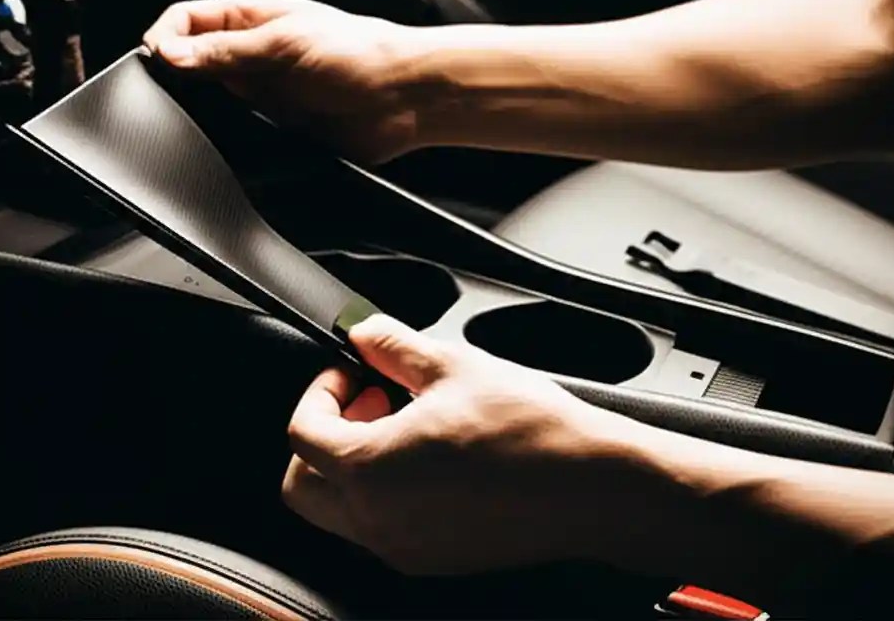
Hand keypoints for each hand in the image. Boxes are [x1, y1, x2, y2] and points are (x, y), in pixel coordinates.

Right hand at [143, 0, 422, 163]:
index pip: (185, 20)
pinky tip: (224, 141)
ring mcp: (262, 90)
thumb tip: (170, 52)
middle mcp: (251, 53)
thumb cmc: (360, 55)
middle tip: (170, 93)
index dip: (164, 38)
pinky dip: (225, 137)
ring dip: (199, 109)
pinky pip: (237, 131)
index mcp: (251, 18)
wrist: (406, 99)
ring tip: (196, 117)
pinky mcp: (275, 125)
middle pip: (191, 61)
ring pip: (209, 99)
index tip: (156, 62)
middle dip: (174, 75)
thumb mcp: (283, 44)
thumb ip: (225, 52)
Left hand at [280, 314, 647, 574]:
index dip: (322, 391)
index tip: (354, 374)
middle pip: (304, 484)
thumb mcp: (451, 365)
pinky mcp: (433, 559)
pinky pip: (382, 529)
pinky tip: (431, 460)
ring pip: (341, 511)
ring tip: (405, 428)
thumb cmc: (529, 430)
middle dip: (326, 436)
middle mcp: (375, 520)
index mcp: (368, 469)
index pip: (302, 432)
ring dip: (355, 466)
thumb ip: (391, 347)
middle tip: (369, 403)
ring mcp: (402, 546)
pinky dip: (387, 494)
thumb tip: (364, 334)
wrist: (591, 486)